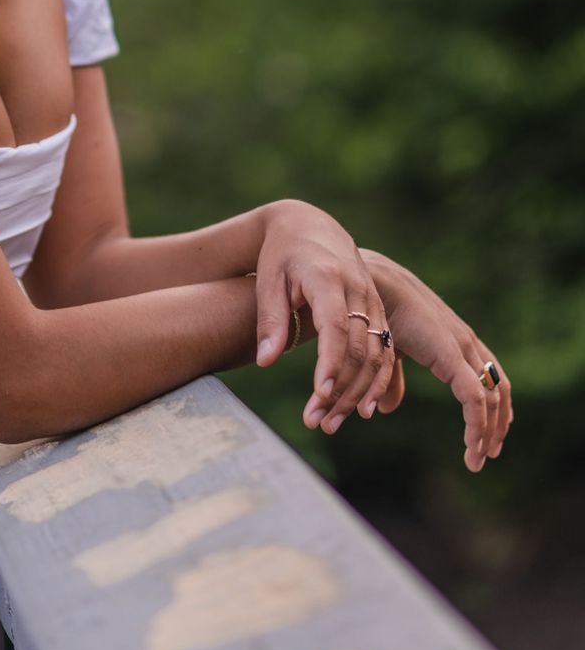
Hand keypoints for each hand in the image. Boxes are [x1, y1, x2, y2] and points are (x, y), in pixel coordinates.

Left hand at [254, 199, 394, 434]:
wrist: (309, 226)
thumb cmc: (281, 254)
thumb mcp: (268, 280)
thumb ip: (270, 319)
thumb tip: (264, 361)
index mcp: (328, 278)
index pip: (335, 326)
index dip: (331, 362)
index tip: (321, 394)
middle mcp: (357, 289)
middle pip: (358, 347)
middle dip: (341, 388)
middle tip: (316, 421)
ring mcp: (372, 300)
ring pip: (376, 353)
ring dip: (358, 392)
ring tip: (333, 422)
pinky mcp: (378, 311)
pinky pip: (384, 350)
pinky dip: (377, 381)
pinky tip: (364, 409)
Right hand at [362, 249, 512, 472]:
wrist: (370, 285)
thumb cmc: (375, 311)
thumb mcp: (386, 351)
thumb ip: (392, 379)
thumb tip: (388, 409)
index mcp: (454, 339)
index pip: (488, 377)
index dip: (491, 408)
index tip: (485, 437)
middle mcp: (465, 341)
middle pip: (497, 387)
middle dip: (497, 423)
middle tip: (489, 452)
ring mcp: (461, 346)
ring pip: (491, 397)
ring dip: (489, 430)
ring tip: (479, 457)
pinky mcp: (450, 354)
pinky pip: (474, 398)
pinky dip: (477, 425)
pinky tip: (472, 447)